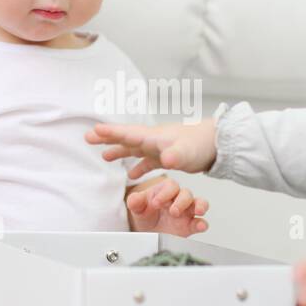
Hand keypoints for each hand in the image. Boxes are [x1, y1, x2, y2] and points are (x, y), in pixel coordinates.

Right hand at [85, 117, 216, 177]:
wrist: (218, 144)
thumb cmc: (202, 145)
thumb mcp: (187, 152)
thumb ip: (175, 156)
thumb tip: (165, 160)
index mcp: (155, 137)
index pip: (128, 134)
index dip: (111, 133)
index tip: (94, 130)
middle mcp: (155, 140)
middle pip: (126, 138)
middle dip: (108, 138)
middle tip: (88, 138)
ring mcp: (160, 147)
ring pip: (134, 148)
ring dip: (119, 151)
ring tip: (104, 156)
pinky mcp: (167, 156)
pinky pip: (147, 160)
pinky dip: (138, 166)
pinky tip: (132, 175)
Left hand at [126, 175, 209, 236]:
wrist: (148, 232)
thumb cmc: (145, 214)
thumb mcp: (137, 208)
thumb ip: (135, 201)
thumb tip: (133, 199)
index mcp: (165, 190)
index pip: (170, 186)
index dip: (165, 193)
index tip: (156, 203)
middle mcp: (178, 199)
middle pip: (186, 193)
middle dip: (181, 201)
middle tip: (173, 211)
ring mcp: (186, 212)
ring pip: (199, 203)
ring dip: (199, 206)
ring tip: (197, 211)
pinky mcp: (190, 226)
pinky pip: (200, 222)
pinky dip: (202, 224)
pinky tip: (200, 226)